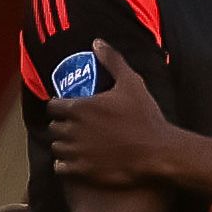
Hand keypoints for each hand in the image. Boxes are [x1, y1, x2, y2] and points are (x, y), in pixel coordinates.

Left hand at [43, 43, 175, 186]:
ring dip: (64, 145)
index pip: (53, 106)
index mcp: (78, 107)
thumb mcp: (132, 84)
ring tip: (79, 146)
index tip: (72, 111)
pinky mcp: (81, 170)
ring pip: (56, 147)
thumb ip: (112, 61)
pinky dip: (66, 165)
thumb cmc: (145, 118)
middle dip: (64, 127)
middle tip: (80, 128)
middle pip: (54, 127)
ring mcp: (75, 151)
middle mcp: (71, 129)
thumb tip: (96, 42)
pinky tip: (79, 162)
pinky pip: (60, 167)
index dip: (61, 107)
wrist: (159, 152)